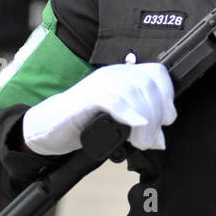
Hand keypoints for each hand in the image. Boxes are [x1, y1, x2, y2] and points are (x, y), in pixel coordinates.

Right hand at [22, 62, 176, 155]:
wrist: (47, 128)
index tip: (166, 121)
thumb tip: (161, 141)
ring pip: (133, 92)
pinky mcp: (85, 97)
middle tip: (149, 139)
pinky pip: (112, 99)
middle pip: (149, 85)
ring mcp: (98, 84)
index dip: (167, 96)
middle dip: (157, 115)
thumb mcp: (118, 125)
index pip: (157, 73)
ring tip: (140, 141)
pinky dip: (128, 113)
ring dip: (145, 121)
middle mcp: (112, 75)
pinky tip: (134, 125)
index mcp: (123, 76)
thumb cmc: (82, 124)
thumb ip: (140, 128)